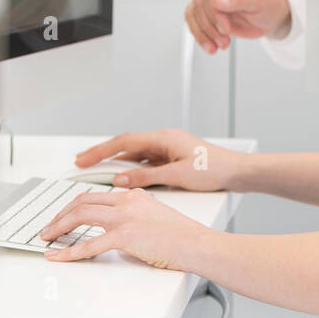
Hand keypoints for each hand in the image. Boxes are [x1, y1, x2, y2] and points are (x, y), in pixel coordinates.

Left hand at [40, 187, 207, 268]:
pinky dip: (69, 251)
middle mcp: (128, 201)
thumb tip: (115, 232)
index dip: (74, 206)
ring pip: (80, 215)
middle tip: (49, 227)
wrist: (197, 243)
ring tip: (46, 239)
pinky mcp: (125, 234)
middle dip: (61, 214)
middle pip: (83, 201)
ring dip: (58, 227)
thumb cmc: (183, 235)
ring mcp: (126, 216)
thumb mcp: (156, 217)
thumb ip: (135, 217)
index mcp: (135, 195)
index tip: (64, 215)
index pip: (96, 196)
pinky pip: (89, 244)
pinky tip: (58, 256)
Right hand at [74, 129, 245, 191]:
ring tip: (95, 172)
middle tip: (81, 163)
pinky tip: (122, 178)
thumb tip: (119, 179)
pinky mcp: (173, 158)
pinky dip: (131, 168)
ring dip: (116, 162)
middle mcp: (164, 140)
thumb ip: (146, 177)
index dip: (100, 151)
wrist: (237, 171)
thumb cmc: (214, 169)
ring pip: (135, 154)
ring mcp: (168, 149)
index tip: (82, 160)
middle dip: (102, 154)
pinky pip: (146, 161)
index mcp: (164, 138)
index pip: (124, 142)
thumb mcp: (176, 175)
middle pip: (126, 146)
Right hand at [185, 0, 290, 53]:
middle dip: (211, 26)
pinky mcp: (206, 11)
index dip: (215, 13)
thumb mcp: (259, 0)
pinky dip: (200, 36)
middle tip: (225, 38)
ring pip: (194, 14)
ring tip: (222, 44)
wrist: (272, 16)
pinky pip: (193, 22)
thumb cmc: (270, 2)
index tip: (226, 27)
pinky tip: (210, 46)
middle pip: (200, 4)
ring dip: (205, 33)